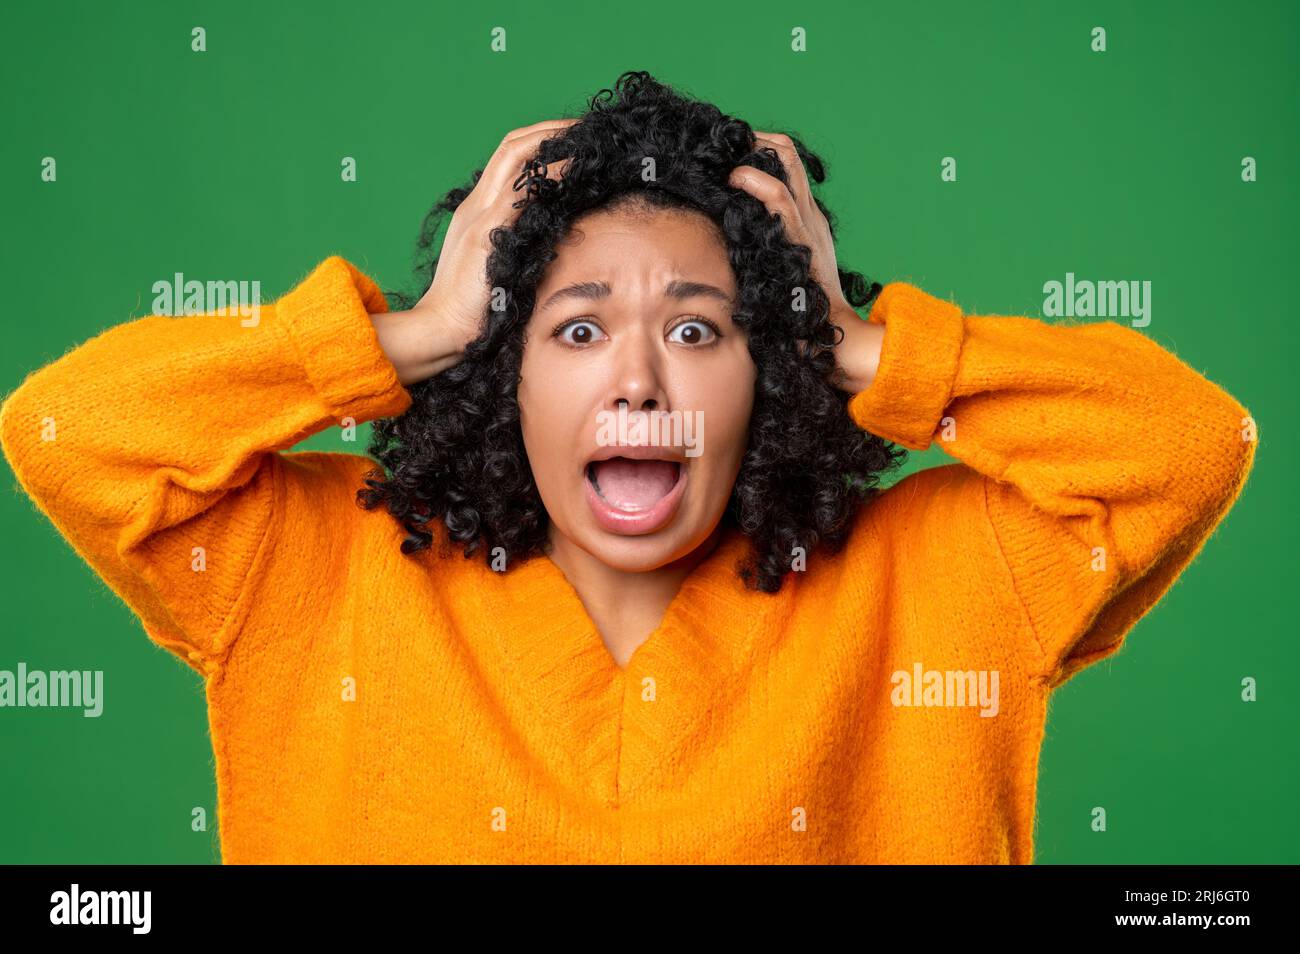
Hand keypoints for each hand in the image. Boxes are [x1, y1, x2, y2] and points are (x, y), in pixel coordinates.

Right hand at [374, 119, 576, 385]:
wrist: (442, 330)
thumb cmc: (472, 308)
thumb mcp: (494, 267)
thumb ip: (514, 246)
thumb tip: (547, 241)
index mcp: (476, 210)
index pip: (507, 159)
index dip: (540, 142)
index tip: (573, 140)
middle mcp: (476, 205)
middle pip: (512, 146)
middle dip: (551, 130)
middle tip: (585, 129)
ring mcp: (480, 216)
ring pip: (515, 158)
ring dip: (553, 141)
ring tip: (585, 138)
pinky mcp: (486, 235)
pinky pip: (520, 193)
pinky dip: (548, 174)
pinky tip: (573, 168)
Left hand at [728, 132, 883, 392]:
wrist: (832, 335)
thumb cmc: (802, 312)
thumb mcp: (782, 271)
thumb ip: (762, 252)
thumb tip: (725, 246)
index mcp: (805, 218)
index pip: (785, 164)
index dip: (757, 148)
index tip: (727, 153)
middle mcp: (808, 213)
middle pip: (785, 153)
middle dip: (751, 139)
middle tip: (722, 146)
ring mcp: (806, 223)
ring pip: (784, 164)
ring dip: (752, 151)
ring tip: (726, 157)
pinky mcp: (800, 239)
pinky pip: (779, 200)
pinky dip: (756, 182)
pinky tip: (735, 178)